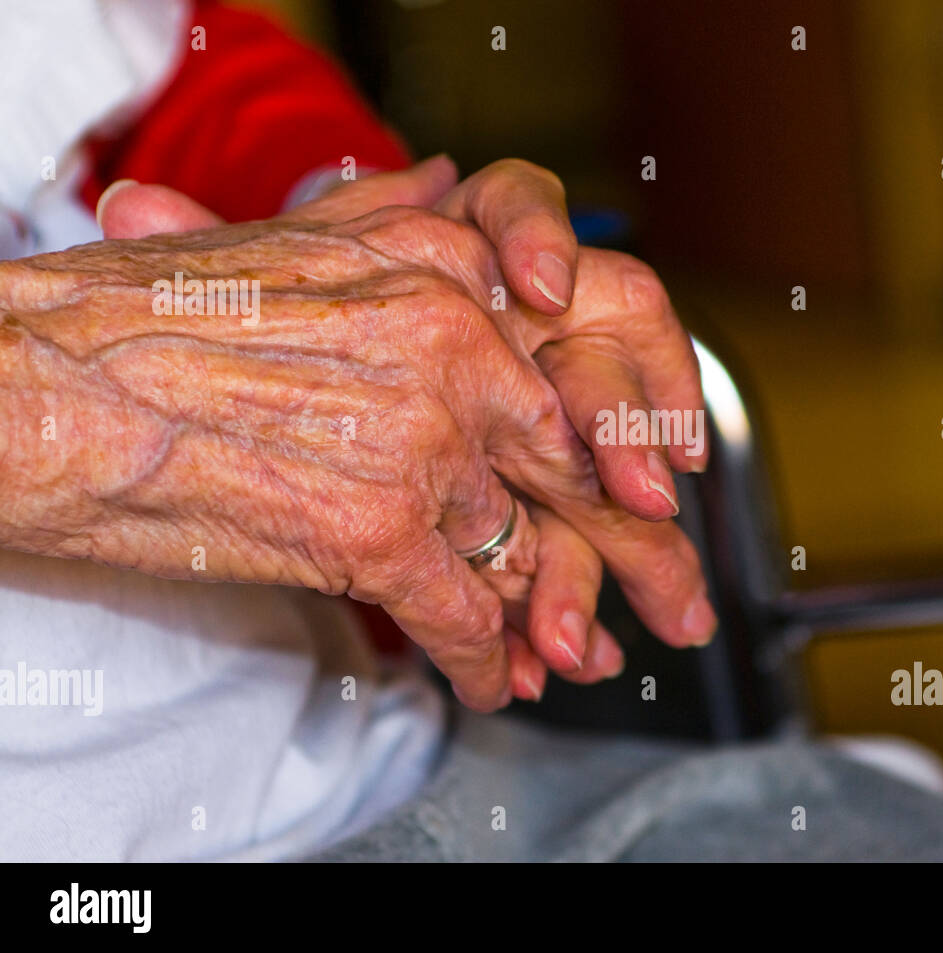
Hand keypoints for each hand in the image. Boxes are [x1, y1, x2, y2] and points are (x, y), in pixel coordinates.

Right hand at [0, 206, 708, 710]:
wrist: (37, 385)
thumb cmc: (139, 315)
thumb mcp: (282, 234)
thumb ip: (389, 215)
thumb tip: (450, 183)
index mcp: (440, 270)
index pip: (563, 373)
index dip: (603, 448)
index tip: (630, 488)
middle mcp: (453, 347)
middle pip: (570, 466)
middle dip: (617, 541)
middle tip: (658, 589)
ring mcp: (424, 439)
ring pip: (525, 546)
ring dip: (546, 613)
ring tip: (558, 646)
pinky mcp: (381, 531)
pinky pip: (466, 612)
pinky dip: (482, 658)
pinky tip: (487, 677)